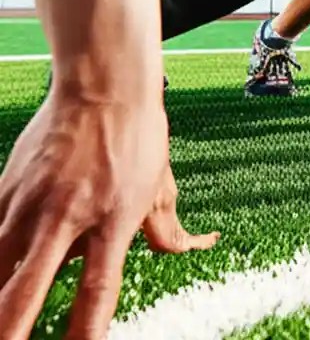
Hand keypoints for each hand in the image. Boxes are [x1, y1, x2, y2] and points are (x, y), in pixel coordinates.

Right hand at [0, 90, 212, 338]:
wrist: (102, 85)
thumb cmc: (139, 137)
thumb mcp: (161, 187)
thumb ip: (171, 231)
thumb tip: (200, 247)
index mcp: (112, 222)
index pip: (97, 291)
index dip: (87, 331)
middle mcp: (65, 218)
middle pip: (25, 290)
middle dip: (10, 329)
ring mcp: (28, 205)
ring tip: (2, 322)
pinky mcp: (5, 190)